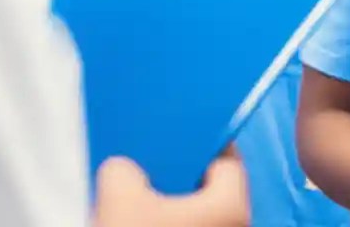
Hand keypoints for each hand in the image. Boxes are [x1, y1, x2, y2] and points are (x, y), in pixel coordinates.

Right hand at [94, 156, 248, 226]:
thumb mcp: (118, 196)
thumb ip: (124, 168)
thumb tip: (125, 170)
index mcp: (231, 207)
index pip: (229, 160)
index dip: (204, 141)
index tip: (181, 131)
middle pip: (212, 191)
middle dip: (181, 176)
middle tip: (152, 161)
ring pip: (198, 219)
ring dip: (171, 207)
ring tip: (136, 192)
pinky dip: (167, 225)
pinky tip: (137, 221)